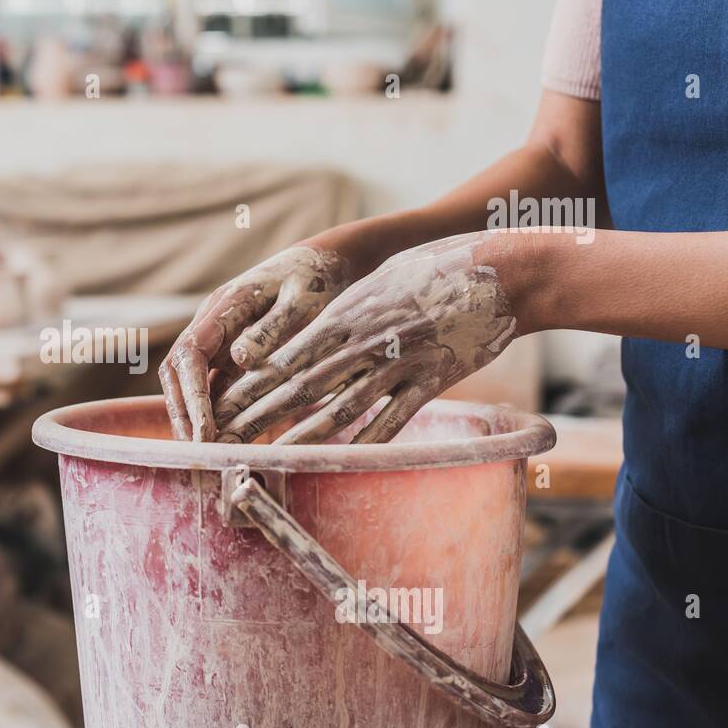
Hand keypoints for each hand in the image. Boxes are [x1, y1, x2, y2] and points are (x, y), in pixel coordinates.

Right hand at [159, 245, 348, 440]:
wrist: (320, 263)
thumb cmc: (314, 280)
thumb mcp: (301, 300)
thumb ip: (272, 327)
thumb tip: (239, 359)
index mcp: (224, 306)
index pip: (191, 354)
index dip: (193, 394)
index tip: (204, 430)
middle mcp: (211, 323)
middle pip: (177, 371)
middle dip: (183, 412)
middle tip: (198, 452)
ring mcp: (217, 339)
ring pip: (188, 381)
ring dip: (191, 416)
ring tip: (205, 453)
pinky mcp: (228, 353)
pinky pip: (210, 385)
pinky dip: (211, 412)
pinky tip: (223, 440)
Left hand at [213, 232, 517, 444]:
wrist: (506, 270)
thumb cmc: (443, 268)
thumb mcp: (384, 279)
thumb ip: (351, 309)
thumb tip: (321, 331)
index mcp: (348, 312)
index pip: (287, 354)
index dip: (251, 382)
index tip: (221, 399)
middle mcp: (366, 339)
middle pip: (302, 384)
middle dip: (258, 414)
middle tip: (223, 435)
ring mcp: (400, 362)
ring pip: (340, 407)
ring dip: (300, 435)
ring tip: (266, 453)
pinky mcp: (434, 380)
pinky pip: (393, 418)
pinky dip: (364, 441)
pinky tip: (340, 460)